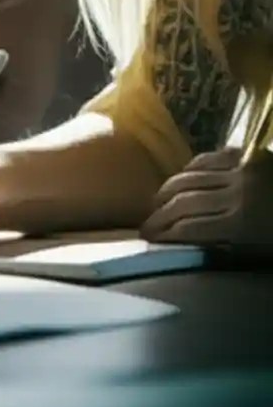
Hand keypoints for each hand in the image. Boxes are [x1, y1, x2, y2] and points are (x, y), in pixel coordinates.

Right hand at [141, 148, 272, 254]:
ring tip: (156, 203)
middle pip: (182, 203)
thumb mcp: (264, 251)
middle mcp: (236, 196)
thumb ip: (229, 245)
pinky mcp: (248, 155)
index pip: (187, 229)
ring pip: (188, 179)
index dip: (163, 235)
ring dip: (166, 192)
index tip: (148, 241)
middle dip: (158, 216)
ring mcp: (241, 171)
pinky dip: (189, 169)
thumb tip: (190, 243)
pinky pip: (206, 159)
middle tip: (145, 226)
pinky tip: (181, 178)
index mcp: (242, 225)